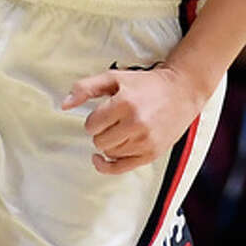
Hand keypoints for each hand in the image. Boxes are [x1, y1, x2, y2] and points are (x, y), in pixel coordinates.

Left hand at [63, 64, 206, 174]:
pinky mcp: (152, 153)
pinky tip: (100, 159)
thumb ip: (86, 88)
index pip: (92, 125)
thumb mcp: (114, 78)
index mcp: (125, 103)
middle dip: (100, 132)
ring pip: (110, 153)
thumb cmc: (145, 84)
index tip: (102, 115)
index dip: (93, 120)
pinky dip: (107, 165)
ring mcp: (145, 141)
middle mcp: (136, 124)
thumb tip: (64, 105)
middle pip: (99, 141)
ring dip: (108, 144)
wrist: (181, 92)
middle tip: (111, 122)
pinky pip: (121, 168)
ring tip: (119, 131)